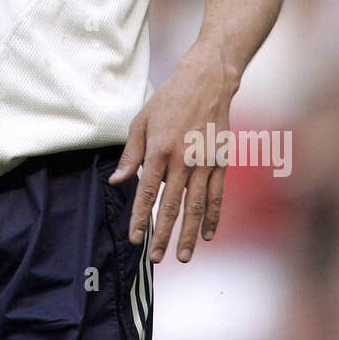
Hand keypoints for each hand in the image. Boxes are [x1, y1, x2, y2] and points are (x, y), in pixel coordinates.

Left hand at [109, 44, 233, 263]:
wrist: (207, 81)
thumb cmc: (169, 99)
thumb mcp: (141, 121)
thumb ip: (130, 154)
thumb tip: (117, 181)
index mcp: (159, 149)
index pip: (147, 192)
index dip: (140, 217)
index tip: (135, 238)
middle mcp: (183, 160)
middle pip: (172, 205)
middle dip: (163, 234)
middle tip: (156, 258)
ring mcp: (205, 163)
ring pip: (197, 206)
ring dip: (190, 234)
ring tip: (184, 256)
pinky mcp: (221, 162)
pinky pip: (217, 195)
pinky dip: (213, 217)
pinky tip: (209, 234)